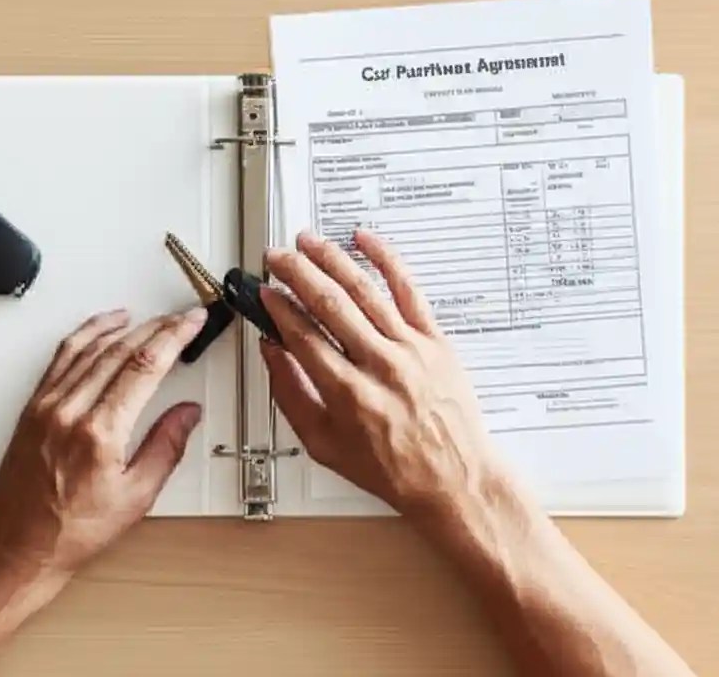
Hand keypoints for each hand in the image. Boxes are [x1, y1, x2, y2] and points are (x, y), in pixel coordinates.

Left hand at [0, 306, 207, 579]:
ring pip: (90, 348)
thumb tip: (187, 413)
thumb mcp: (135, 497)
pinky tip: (101, 330)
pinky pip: (61, 358)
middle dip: (156, 328)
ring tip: (148, 317)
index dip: (174, 337)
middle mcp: (69, 413)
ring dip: (123, 327)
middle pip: (120, 350)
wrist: (18, 547)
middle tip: (180, 318)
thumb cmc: (70, 532)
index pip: (145, 367)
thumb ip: (165, 447)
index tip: (191, 323)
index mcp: (99, 434)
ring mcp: (46, 407)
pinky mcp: (32, 409)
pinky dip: (85, 336)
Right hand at [260, 229, 510, 522]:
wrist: (453, 478)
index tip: (265, 294)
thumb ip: (292, 395)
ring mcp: (410, 348)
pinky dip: (387, 259)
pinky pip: (409, 289)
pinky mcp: (435, 340)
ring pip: (364, 289)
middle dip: (296, 273)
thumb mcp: (324, 445)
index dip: (278, 308)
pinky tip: (366, 239)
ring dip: (331, 258)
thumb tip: (272, 354)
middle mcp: (379, 365)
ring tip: (308, 242)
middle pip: (328, 303)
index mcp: (348, 393)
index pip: (302, 334)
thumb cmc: (394, 469)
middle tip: (276, 258)